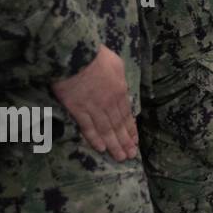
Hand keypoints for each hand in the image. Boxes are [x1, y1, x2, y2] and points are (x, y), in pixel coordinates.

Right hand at [51, 45, 137, 160]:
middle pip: (118, 125)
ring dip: (114, 145)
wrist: (77, 54)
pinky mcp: (77, 109)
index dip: (131, 129)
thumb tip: (122, 89)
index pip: (127, 115)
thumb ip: (120, 79)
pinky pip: (88, 127)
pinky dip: (95, 139)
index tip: (135, 141)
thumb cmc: (96, 56)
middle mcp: (110, 103)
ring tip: (120, 157)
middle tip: (130, 155)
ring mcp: (94, 107)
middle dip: (125, 141)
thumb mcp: (117, 65)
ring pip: (106, 130)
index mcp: (120, 91)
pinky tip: (101, 148)